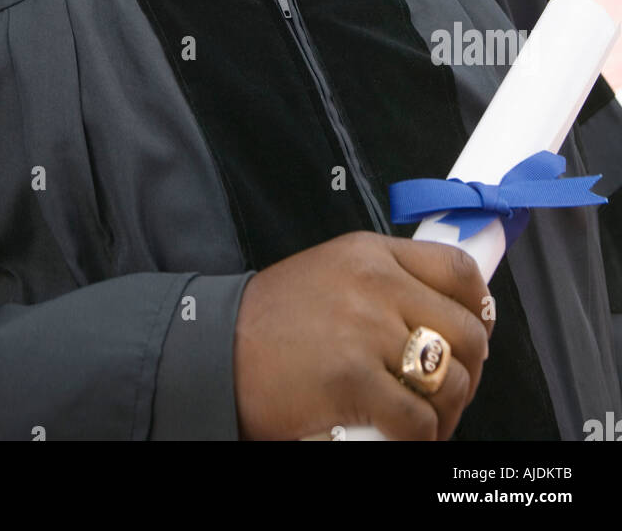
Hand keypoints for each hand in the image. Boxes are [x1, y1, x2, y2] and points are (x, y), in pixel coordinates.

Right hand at [233, 232, 492, 440]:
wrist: (212, 350)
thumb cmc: (270, 321)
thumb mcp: (332, 273)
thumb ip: (386, 282)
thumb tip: (446, 312)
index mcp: (370, 253)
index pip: (457, 269)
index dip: (480, 307)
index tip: (476, 330)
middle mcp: (374, 284)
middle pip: (466, 332)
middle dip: (469, 371)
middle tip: (449, 390)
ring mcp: (365, 331)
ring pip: (451, 381)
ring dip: (447, 412)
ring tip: (424, 419)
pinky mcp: (353, 380)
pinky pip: (419, 421)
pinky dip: (419, 438)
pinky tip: (401, 436)